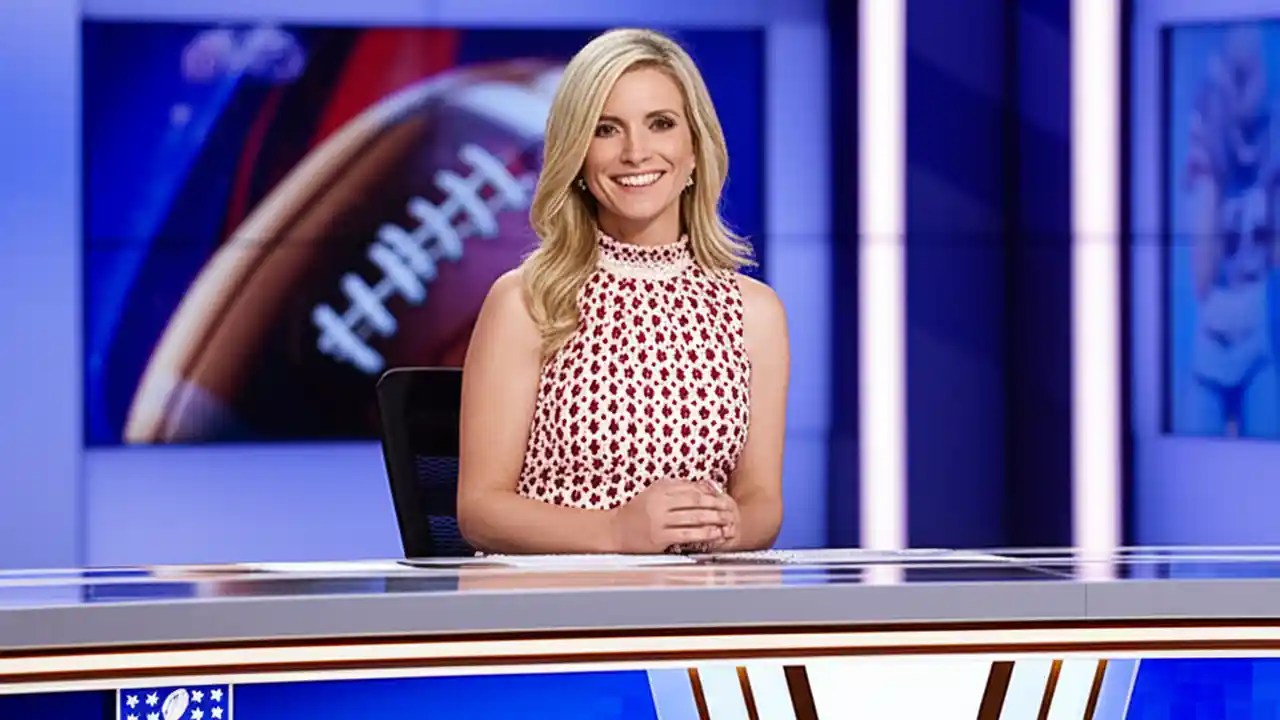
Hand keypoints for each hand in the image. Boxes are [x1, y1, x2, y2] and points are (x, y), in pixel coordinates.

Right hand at [609, 479, 734, 553]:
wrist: (616, 530)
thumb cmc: (638, 512)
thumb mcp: (653, 494)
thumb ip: (675, 489)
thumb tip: (702, 486)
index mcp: (659, 489)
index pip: (690, 488)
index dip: (709, 493)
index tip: (722, 497)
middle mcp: (660, 503)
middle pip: (695, 502)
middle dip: (715, 506)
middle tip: (729, 509)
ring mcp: (659, 520)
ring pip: (693, 518)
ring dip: (713, 520)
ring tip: (727, 522)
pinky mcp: (660, 537)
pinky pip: (687, 534)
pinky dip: (703, 534)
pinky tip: (714, 534)